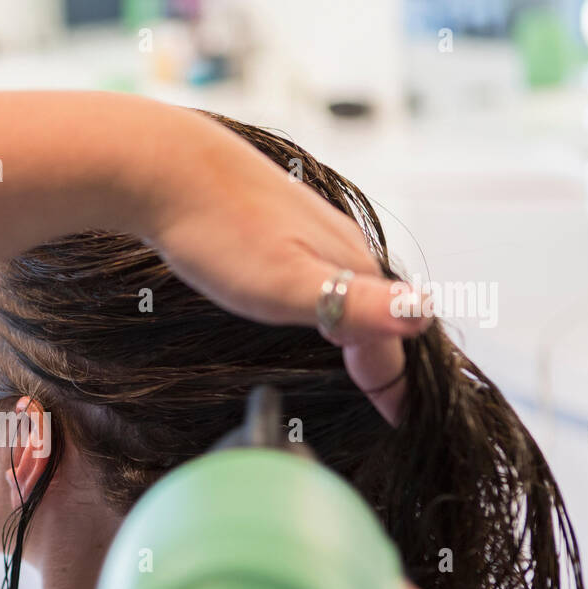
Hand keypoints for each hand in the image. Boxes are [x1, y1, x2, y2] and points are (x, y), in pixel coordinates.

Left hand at [141, 119, 434, 423]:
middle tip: (388, 405)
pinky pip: (319, 270)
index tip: (403, 421)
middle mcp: (340, 244)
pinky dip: (329, 302)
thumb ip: (352, 305)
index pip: (389, 338)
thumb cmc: (217, 229)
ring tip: (360, 369)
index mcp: (349, 264)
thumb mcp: (285, 282)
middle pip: (379, 312)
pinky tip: (310, 307)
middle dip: (385, 360)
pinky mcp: (278, 223)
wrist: (165, 167)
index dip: (394, 385)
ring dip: (360, 330)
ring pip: (351, 288)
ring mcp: (310, 231)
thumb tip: (422, 316)